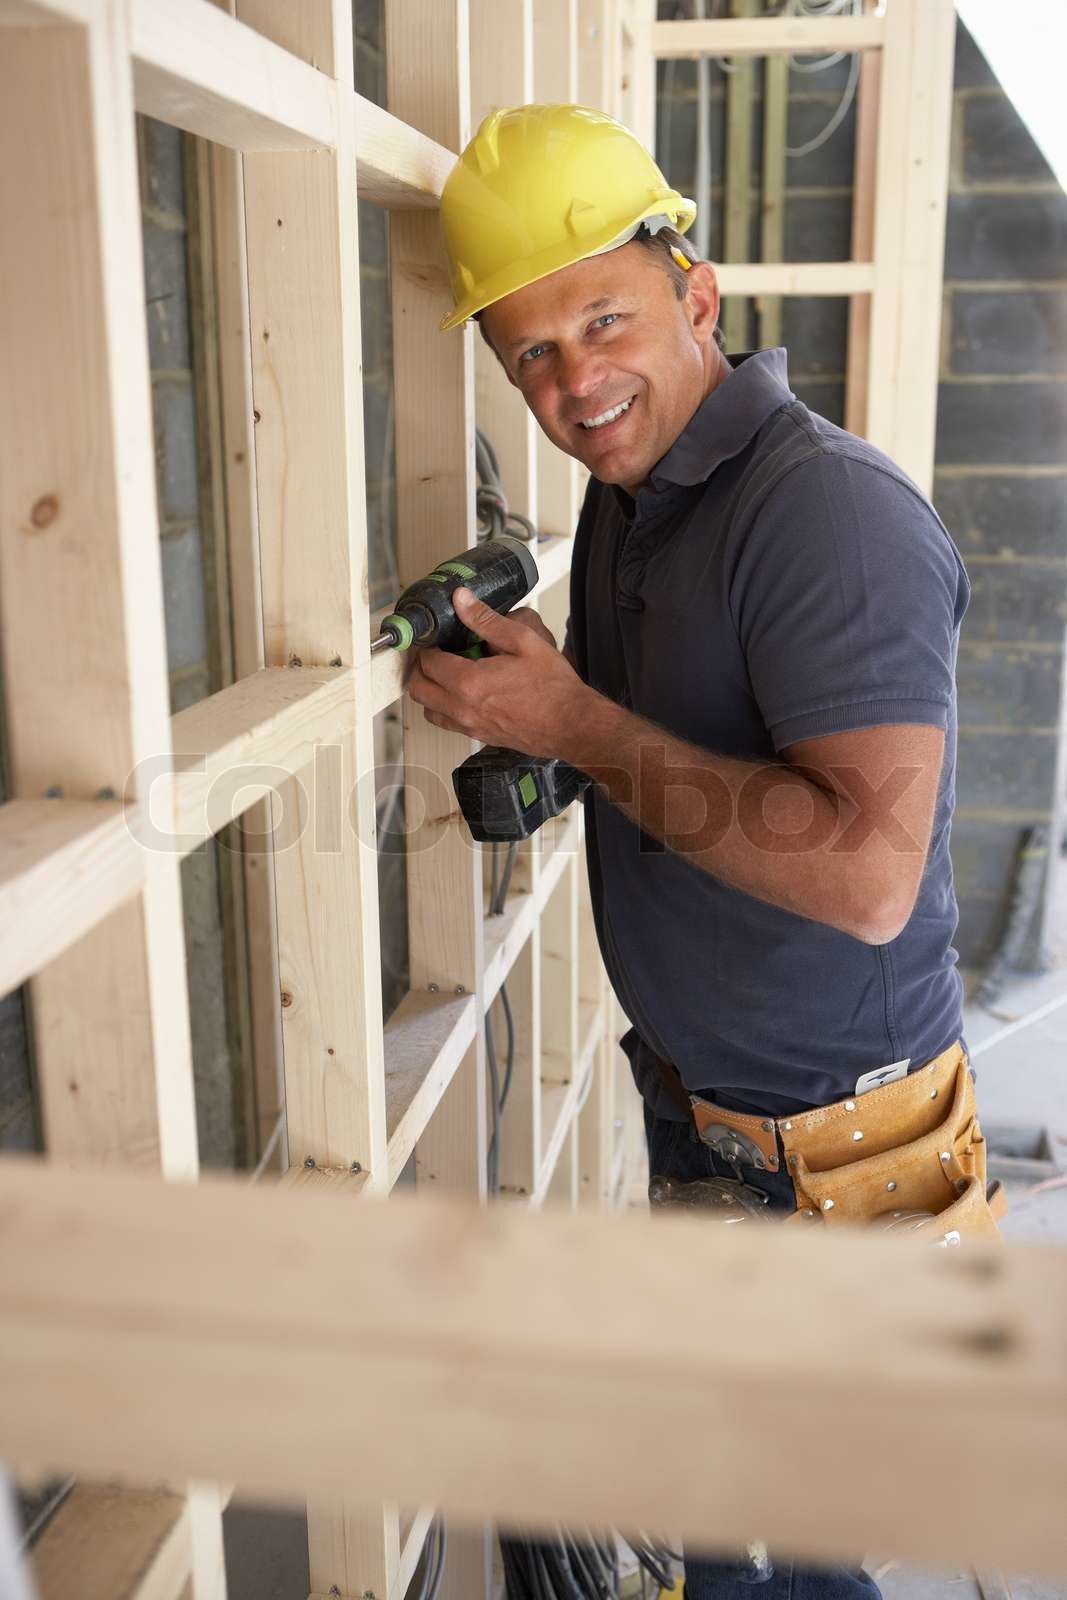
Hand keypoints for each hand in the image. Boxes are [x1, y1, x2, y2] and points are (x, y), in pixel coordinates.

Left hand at [407, 588, 589, 758]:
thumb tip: (461, 600)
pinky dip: (445, 708)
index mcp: (469, 683)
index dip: (428, 646)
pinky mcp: (480, 736)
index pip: (428, 663)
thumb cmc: (553, 688)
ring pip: (428, 710)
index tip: (436, 638)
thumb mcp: (523, 642)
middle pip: (419, 689)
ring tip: (449, 674)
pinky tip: (465, 693)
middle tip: (437, 654)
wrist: (571, 724)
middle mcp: (463, 708)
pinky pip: (447, 723)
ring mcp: (470, 726)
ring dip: (431, 690)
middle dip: (422, 668)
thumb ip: (486, 620)